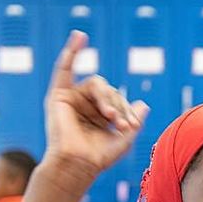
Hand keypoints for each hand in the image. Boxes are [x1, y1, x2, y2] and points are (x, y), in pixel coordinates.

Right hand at [43, 30, 148, 178]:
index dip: (127, 110)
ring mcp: (72, 99)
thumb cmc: (99, 156)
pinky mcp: (58, 96)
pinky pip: (64, 69)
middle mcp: (85, 105)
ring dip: (107, 99)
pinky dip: (71, 51)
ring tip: (111, 117)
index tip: (132, 127)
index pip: (118, 100)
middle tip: (122, 124)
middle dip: (119, 105)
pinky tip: (79, 36)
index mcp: (99, 115)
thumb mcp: (125, 138)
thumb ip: (135, 119)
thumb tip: (144, 104)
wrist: (79, 165)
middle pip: (108, 90)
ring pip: (97, 83)